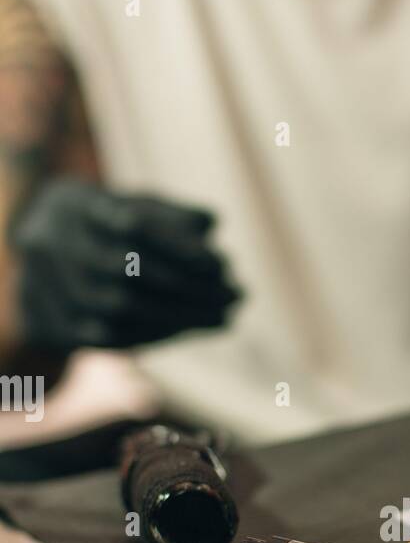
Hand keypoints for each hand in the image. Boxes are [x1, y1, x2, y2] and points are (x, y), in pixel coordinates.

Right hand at [9, 178, 241, 350]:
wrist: (41, 260)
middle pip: (128, 269)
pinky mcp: (48, 325)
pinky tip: (191, 328)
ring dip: (178, 316)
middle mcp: (53, 244)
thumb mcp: (135, 207)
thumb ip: (173, 214)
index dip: (177, 245)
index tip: (221, 264)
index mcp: (74, 205)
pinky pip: (106, 336)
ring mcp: (45, 286)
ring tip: (223, 315)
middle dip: (188, 286)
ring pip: (118, 308)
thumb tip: (211, 223)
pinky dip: (154, 334)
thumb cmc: (104, 226)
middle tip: (235, 296)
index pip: (131, 224)